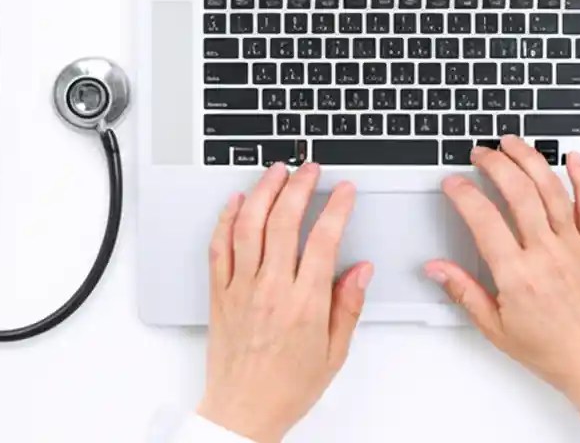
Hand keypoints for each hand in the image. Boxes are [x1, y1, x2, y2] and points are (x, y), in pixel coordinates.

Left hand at [198, 162, 372, 442]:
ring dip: (263, 191)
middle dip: (299, 186)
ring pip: (249, 226)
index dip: (336, 207)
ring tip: (277, 171)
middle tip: (310, 169)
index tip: (344, 191)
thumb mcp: (335, 352)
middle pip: (283, 222)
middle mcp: (271, 290)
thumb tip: (361, 270)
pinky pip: (219, 247)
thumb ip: (348, 306)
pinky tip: (236, 201)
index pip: (324, 240)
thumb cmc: (287, 387)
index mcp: (305, 304)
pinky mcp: (219, 293)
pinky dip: (225, 219)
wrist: (243, 411)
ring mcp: (241, 289)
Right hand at [425, 136, 579, 420]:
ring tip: (514, 143)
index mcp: (518, 276)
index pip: (484, 221)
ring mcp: (574, 247)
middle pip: (520, 193)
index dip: (464, 195)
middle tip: (481, 152)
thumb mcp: (495, 328)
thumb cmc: (551, 350)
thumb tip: (437, 269)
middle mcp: (547, 255)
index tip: (452, 183)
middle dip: (496, 164)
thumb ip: (464, 292)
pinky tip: (574, 158)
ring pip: (553, 191)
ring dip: (531, 160)